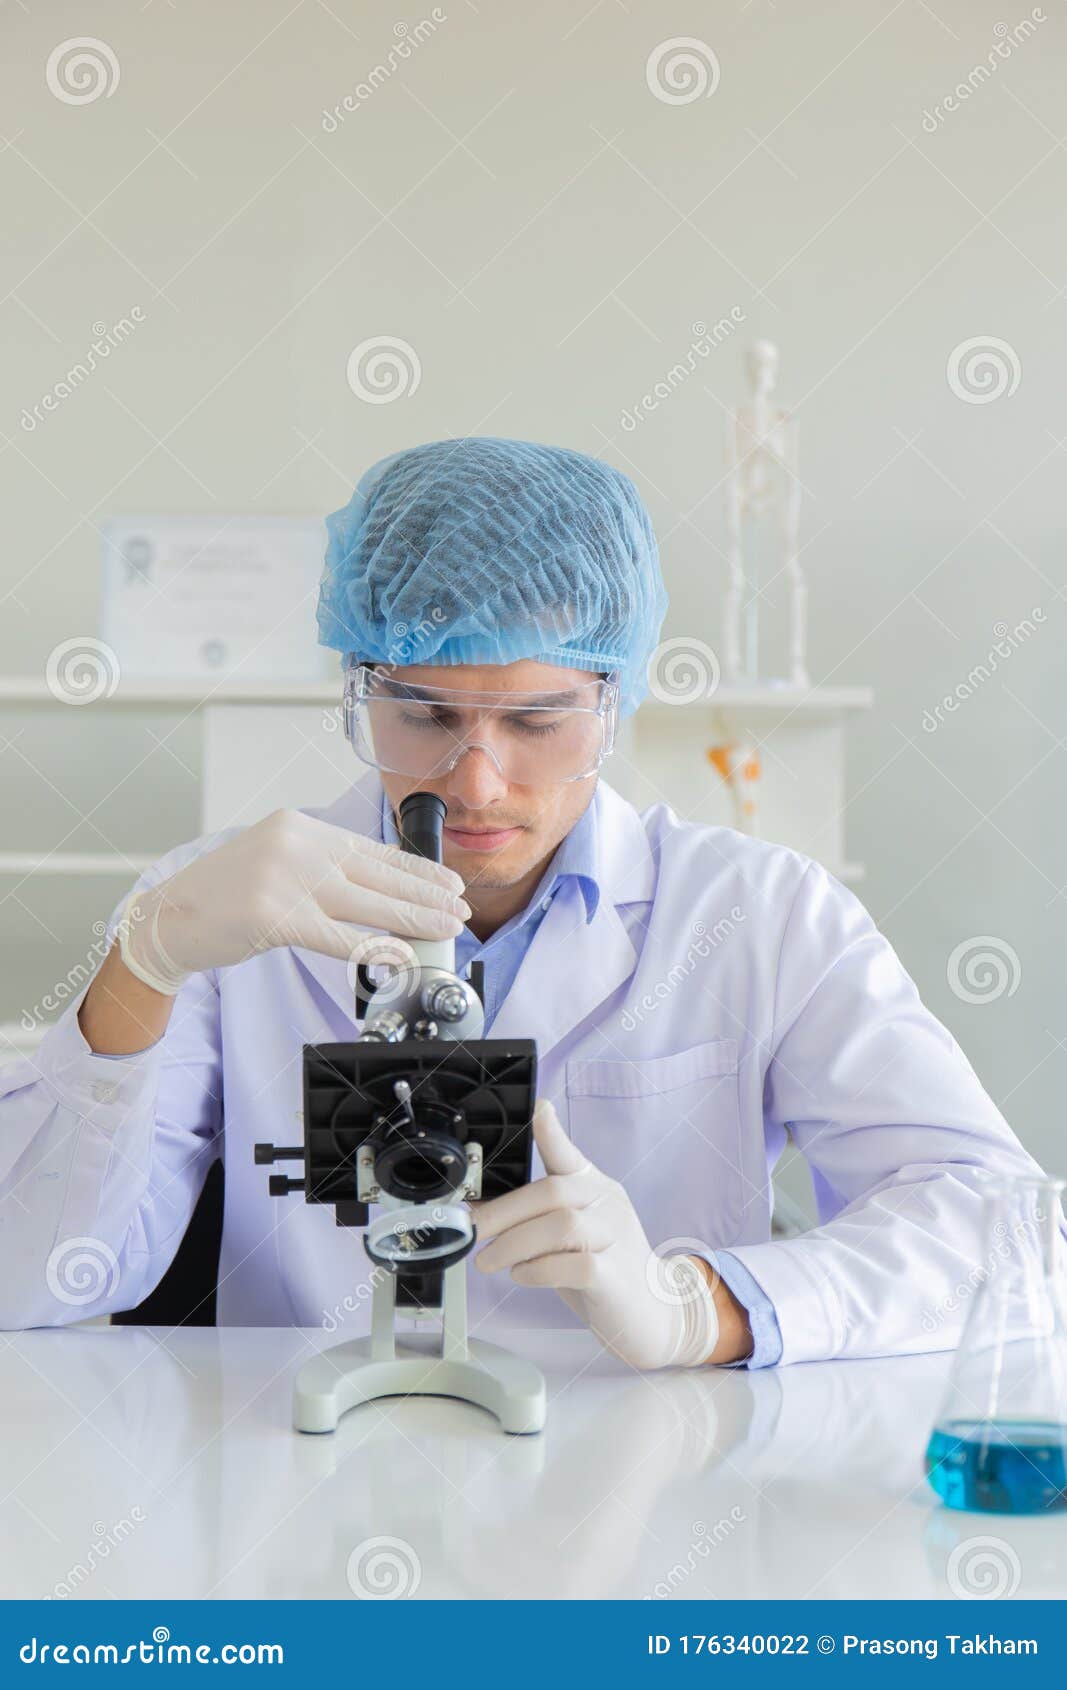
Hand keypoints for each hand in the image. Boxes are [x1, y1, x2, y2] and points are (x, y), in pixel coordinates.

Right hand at [119, 808, 470, 993]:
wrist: (168, 919)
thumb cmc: (223, 898)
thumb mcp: (275, 863)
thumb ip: (321, 868)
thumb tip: (380, 889)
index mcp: (300, 827)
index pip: (373, 849)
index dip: (418, 869)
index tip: (449, 882)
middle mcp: (296, 845)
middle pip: (379, 874)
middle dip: (427, 895)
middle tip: (462, 908)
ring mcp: (285, 879)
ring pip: (369, 903)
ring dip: (415, 919)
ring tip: (447, 929)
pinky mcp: (275, 916)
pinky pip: (339, 936)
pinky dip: (376, 947)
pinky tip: (402, 953)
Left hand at [472, 1099, 722, 1370]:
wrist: (650, 1311)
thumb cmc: (601, 1268)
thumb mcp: (567, 1236)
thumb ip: (534, 1218)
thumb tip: (478, 1212)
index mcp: (595, 1187)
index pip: (571, 1155)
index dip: (553, 1133)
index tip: (539, 1109)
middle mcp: (608, 1204)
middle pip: (552, 1193)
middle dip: (503, 1212)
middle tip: (473, 1232)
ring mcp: (615, 1238)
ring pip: (561, 1226)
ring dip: (513, 1244)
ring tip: (489, 1261)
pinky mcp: (615, 1276)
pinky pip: (573, 1265)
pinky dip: (538, 1270)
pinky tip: (523, 1276)